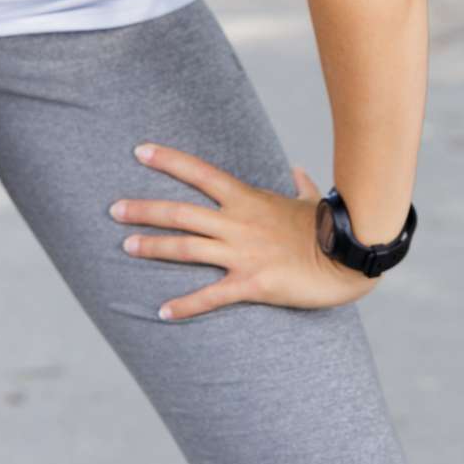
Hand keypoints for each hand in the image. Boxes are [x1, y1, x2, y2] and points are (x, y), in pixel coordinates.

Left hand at [110, 143, 379, 321]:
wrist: (351, 254)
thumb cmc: (330, 226)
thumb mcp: (310, 201)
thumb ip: (299, 185)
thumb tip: (298, 170)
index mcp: (247, 199)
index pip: (199, 173)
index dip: (168, 160)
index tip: (139, 151)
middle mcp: (237, 222)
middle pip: (180, 212)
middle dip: (144, 209)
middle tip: (112, 209)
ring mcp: (242, 253)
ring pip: (186, 248)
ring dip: (152, 248)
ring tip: (125, 246)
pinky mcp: (252, 283)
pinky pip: (211, 295)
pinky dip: (184, 305)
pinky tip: (162, 312)